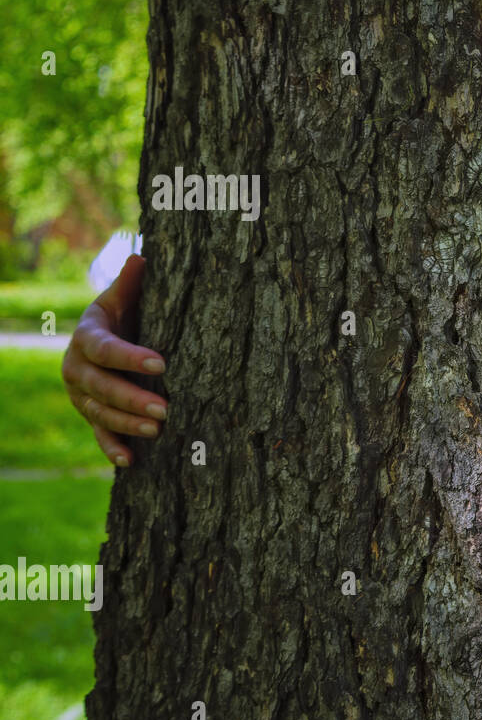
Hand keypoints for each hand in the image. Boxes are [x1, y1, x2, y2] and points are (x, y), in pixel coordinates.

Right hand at [61, 254, 166, 466]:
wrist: (103, 339)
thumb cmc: (122, 315)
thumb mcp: (123, 299)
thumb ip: (131, 284)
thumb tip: (142, 257)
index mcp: (87, 337)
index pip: (106, 349)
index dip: (131, 357)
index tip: (161, 364)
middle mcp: (77, 368)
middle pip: (101, 387)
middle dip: (132, 399)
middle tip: (165, 409)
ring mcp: (81, 394)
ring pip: (99, 413)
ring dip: (127, 424)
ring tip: (158, 430)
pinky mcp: (90, 413)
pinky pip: (97, 434)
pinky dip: (112, 449)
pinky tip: (131, 462)